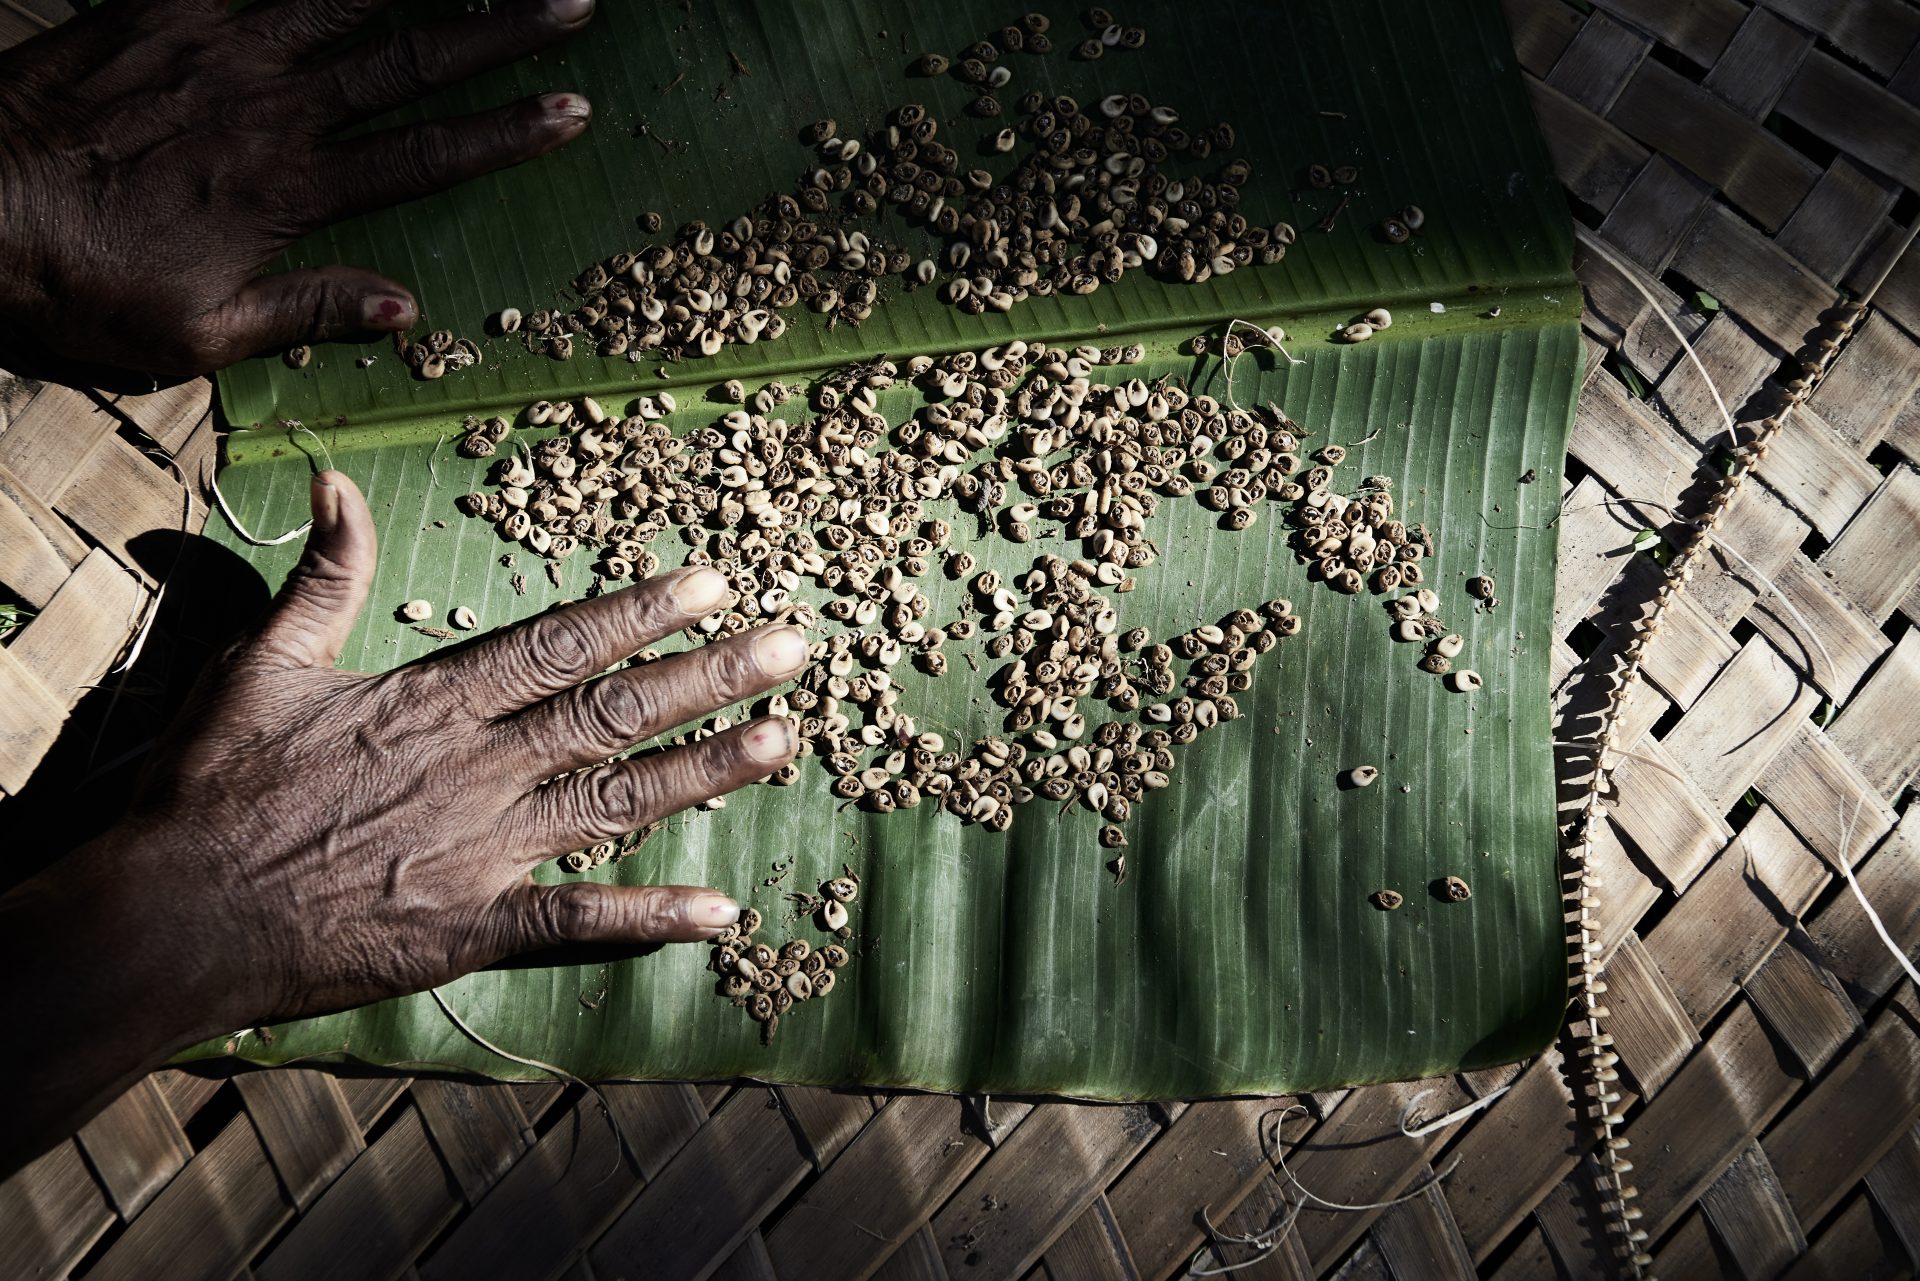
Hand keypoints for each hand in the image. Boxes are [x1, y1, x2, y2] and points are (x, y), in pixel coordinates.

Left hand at [0, 0, 596, 385]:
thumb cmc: (71, 284)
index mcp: (286, 190)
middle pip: (408, 59)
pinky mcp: (156, 9)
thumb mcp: (192, 335)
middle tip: (572, 4)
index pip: (424, 154)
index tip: (572, 111)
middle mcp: (266, 105)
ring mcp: (212, 44)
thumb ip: (304, 310)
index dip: (505, 132)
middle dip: (500, 30)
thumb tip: (406, 308)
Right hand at [0, 471, 802, 1167]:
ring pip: (616, 804)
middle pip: (614, 714)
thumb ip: (323, 576)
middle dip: (711, 677)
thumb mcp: (262, 662)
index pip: (560, 645)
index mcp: (434, 704)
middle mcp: (476, 769)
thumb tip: (338, 483)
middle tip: (795, 649)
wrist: (171, 914)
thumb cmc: (211, 787)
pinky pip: (576, 923)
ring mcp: (480, 850)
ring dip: (706, 773)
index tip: (714, 584)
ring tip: (784, 744)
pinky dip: (649, 919)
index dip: (643, 613)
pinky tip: (721, 913)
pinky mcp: (469, 928)